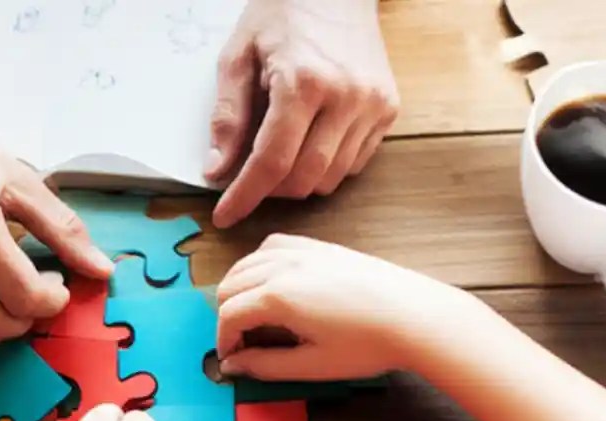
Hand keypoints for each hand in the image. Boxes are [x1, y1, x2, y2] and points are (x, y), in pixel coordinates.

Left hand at [206, 0, 399, 226]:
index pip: (271, 162)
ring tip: (278, 153)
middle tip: (248, 178)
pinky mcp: (388, 109)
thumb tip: (217, 170)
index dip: (244, 196)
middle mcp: (347, 96)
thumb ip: (228, 117)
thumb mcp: (238, 56)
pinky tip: (309, 141)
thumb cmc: (282, 14)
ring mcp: (373, 104)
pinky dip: (325, 166)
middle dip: (270, 191)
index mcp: (304, 81)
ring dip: (298, 180)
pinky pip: (354, 163)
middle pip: (304, 179)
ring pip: (331, 177)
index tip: (224, 216)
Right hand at [215, 234, 479, 379]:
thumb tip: (234, 366)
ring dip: (241, 288)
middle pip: (230, 284)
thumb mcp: (312, 365)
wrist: (416, 316)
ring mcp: (302, 251)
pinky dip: (261, 263)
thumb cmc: (368, 344)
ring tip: (256, 314)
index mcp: (278, 296)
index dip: (225, 340)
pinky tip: (273, 282)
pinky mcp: (320, 246)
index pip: (229, 315)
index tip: (234, 358)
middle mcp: (283, 266)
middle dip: (229, 314)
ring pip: (246, 262)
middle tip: (245, 340)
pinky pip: (272, 245)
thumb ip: (266, 366)